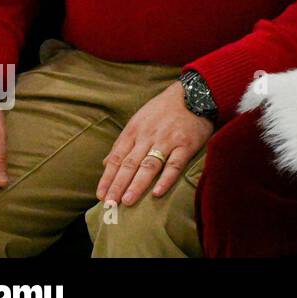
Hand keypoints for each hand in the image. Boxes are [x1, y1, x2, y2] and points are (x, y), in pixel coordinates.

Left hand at [96, 81, 212, 207]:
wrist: (195, 93)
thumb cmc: (164, 109)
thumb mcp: (139, 120)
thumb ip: (123, 142)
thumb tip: (106, 163)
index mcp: (134, 131)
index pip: (117, 157)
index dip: (108, 177)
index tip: (101, 196)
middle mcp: (148, 136)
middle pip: (130, 164)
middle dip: (118, 185)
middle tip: (110, 204)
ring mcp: (167, 140)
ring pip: (149, 165)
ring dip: (137, 184)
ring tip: (127, 201)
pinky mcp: (186, 144)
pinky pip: (174, 164)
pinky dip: (166, 179)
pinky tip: (157, 193)